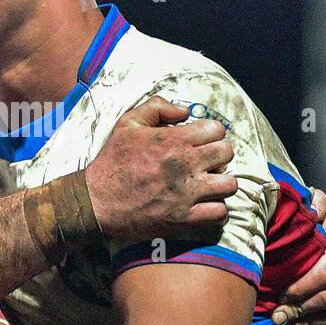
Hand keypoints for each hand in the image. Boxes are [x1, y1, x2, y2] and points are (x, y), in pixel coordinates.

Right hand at [85, 96, 238, 243]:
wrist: (96, 200)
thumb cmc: (112, 161)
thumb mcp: (128, 123)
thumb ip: (157, 107)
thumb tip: (185, 111)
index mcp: (174, 140)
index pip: (217, 130)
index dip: (211, 133)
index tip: (202, 140)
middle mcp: (185, 165)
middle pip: (227, 153)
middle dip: (219, 155)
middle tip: (206, 161)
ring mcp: (186, 193)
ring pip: (229, 184)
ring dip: (222, 183)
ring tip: (209, 184)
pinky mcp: (184, 217)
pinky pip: (219, 213)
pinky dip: (217, 209)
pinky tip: (206, 204)